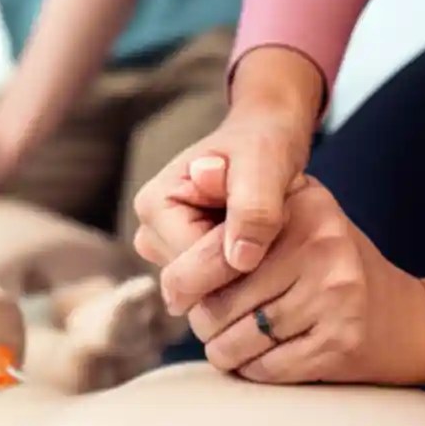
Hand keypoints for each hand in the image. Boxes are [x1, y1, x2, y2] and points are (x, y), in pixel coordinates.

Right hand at [132, 46, 321, 272]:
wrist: (265, 137)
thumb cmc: (262, 142)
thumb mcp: (266, 165)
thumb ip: (255, 208)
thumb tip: (240, 260)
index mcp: (154, 205)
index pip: (192, 265)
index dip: (238, 260)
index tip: (275, 235)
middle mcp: (149, 231)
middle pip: (194, 281)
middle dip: (237, 267)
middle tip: (274, 233)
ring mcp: (164, 247)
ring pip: (204, 289)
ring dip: (241, 272)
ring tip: (267, 235)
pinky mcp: (184, 259)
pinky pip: (213, 286)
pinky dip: (241, 274)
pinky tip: (260, 245)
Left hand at [169, 174, 424, 384]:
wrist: (412, 320)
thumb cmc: (330, 268)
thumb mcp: (296, 217)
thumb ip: (243, 198)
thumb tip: (193, 173)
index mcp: (305, 207)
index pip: (214, 250)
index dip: (183, 278)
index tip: (176, 292)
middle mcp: (321, 246)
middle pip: (217, 301)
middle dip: (201, 320)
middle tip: (204, 322)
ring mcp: (334, 297)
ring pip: (234, 341)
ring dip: (222, 350)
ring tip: (228, 341)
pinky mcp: (339, 344)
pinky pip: (263, 369)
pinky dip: (250, 369)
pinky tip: (258, 358)